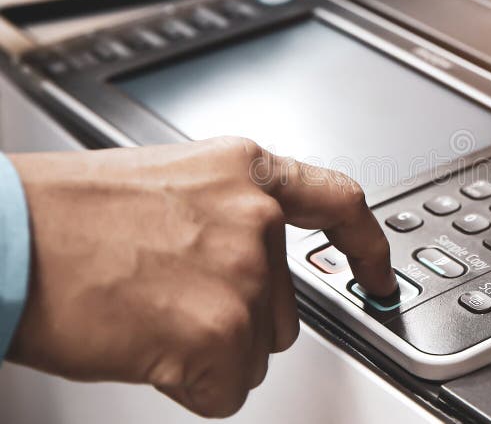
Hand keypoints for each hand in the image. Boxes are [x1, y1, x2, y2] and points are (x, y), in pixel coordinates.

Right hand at [6, 137, 395, 417]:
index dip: (367, 247)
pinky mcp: (220, 333)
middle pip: (285, 308)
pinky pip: (229, 389)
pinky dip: (193, 385)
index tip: (380, 276)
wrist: (8, 238)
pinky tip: (148, 349)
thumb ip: (229, 214)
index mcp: (245, 174)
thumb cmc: (68, 213)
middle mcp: (255, 220)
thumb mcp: (171, 185)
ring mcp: (243, 276)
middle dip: (239, 319)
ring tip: (152, 317)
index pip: (339, 204)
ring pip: (257, 351)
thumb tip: (255, 260)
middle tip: (172, 301)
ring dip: (214, 350)